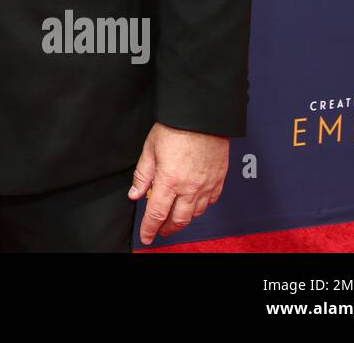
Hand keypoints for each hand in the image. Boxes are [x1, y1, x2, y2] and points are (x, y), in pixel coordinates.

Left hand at [129, 122, 227, 244]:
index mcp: (169, 180)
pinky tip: (193, 202)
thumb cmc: (176, 127)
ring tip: (174, 216)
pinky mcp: (219, 180)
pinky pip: (210, 202)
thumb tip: (135, 194)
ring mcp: (207, 185)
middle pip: (178, 219)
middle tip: (159, 229)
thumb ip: (142, 175)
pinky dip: (200, 207)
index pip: (157, 213)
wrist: (203, 116)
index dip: (150, 228)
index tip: (146, 237)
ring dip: (183, 219)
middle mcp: (190, 187)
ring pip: (196, 213)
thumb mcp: (150, 149)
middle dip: (167, 228)